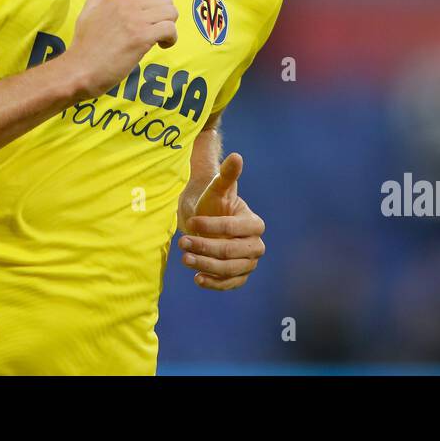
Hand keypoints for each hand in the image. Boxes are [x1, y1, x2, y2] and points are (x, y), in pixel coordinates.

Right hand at [63, 0, 178, 97]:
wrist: (79, 68)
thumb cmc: (83, 45)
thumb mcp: (87, 12)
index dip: (155, 4)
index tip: (149, 19)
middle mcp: (127, 4)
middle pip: (165, 0)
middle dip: (166, 16)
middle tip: (157, 30)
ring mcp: (135, 20)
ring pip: (171, 12)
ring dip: (170, 26)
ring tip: (159, 39)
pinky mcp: (141, 37)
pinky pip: (170, 29)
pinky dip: (171, 39)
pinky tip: (161, 46)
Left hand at [179, 152, 265, 290]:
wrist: (207, 223)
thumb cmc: (212, 203)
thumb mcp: (217, 188)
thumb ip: (227, 175)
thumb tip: (236, 156)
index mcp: (254, 223)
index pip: (235, 228)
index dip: (213, 226)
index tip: (192, 222)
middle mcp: (256, 246)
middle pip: (231, 251)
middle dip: (206, 247)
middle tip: (182, 242)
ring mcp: (249, 264)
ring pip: (228, 269)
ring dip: (205, 264)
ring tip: (185, 258)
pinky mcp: (238, 278)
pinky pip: (229, 284)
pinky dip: (214, 283)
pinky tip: (197, 278)